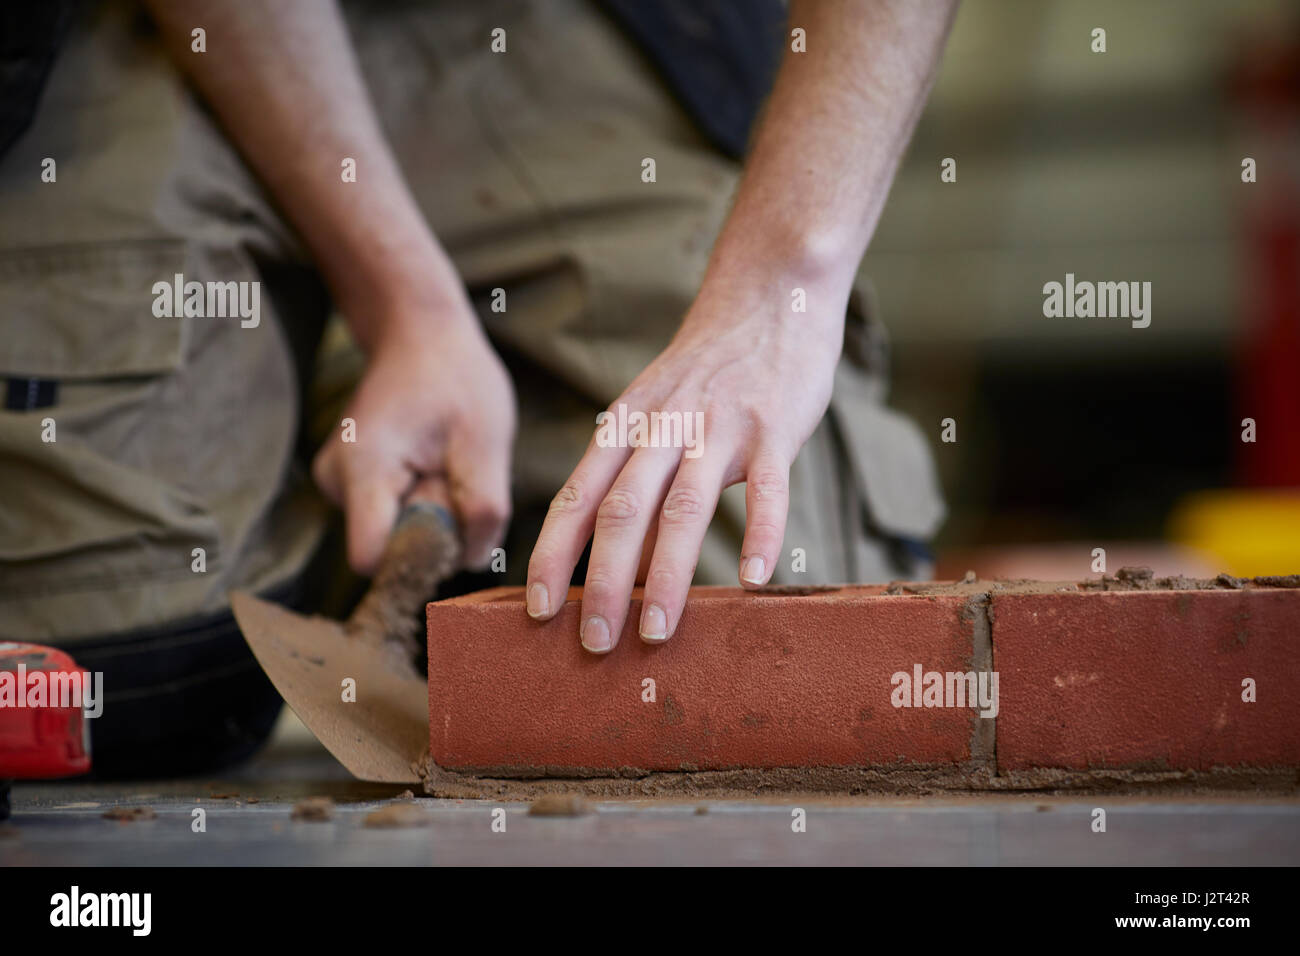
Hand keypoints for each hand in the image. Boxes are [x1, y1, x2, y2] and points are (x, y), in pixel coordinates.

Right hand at [313, 306, 515, 574]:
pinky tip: (431, 461)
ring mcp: (336, 483)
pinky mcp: (348, 485)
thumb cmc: (457, 380)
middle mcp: (335, 481)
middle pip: (389, 548)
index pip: (371, 558)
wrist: (421, 336)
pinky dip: (422, 501)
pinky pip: (393, 517)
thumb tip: (470, 562)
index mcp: (362, 468)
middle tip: (454, 470)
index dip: (420, 556)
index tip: (454, 518)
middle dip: (435, 526)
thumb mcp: (487, 440)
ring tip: (443, 459)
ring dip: (432, 510)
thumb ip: (483, 508)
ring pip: (394, 533)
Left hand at [524, 278, 845, 651]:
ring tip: (658, 633)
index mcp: (625, 427)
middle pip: (620, 511)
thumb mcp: (653, 412)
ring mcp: (719, 426)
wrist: (767, 294)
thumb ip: (635, 476)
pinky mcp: (774, 427)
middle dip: (601, 582)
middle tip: (594, 643)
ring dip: (666, 575)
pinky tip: (753, 580)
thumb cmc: (706, 370)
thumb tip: (621, 562)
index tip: (535, 611)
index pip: (577, 498)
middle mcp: (663, 428)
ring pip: (683, 508)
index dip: (553, 556)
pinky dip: (758, 534)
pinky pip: (769, 488)